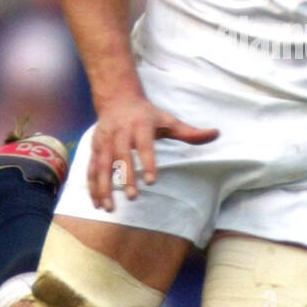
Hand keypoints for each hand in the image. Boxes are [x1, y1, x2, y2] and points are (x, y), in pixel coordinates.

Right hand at [88, 97, 218, 209]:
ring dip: (103, 187)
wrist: (117, 99)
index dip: (147, 162)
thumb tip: (216, 134)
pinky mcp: (94, 147)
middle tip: (133, 198)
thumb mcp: (168, 120)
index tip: (152, 181)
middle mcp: (119, 132)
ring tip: (109, 207)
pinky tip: (97, 203)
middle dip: (125, 177)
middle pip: (120, 155)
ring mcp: (104, 140)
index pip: (144, 144)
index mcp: (140, 125)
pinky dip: (92, 186)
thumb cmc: (147, 115)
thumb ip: (190, 132)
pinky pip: (91, 168)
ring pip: (101, 164)